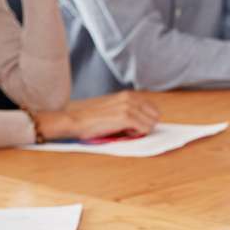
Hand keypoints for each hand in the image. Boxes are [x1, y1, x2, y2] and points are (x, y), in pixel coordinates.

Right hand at [34, 91, 160, 141]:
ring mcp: (128, 107)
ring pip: (151, 123)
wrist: (74, 120)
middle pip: (155, 115)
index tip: (137, 126)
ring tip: (124, 131)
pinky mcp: (125, 117)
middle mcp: (130, 98)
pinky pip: (144, 128)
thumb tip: (146, 121)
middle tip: (130, 130)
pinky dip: (137, 134)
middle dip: (146, 125)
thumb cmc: (91, 118)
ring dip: (141, 131)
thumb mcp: (112, 108)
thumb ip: (128, 110)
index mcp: (128, 95)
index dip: (147, 120)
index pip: (153, 108)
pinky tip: (123, 133)